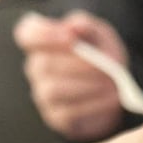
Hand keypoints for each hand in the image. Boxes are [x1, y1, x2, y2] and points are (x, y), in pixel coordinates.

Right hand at [14, 9, 126, 140]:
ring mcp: (43, 94)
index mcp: (42, 41)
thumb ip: (86, 26)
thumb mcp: (99, 35)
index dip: (44, 35)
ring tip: (111, 85)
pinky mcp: (56, 117)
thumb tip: (74, 27)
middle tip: (103, 67)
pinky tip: (112, 100)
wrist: (115, 87)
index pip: (28, 34)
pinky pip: (68, 114)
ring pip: (53, 90)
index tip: (70, 38)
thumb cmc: (101, 55)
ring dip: (85, 87)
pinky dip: (93, 106)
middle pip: (43, 65)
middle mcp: (36, 67)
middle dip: (76, 65)